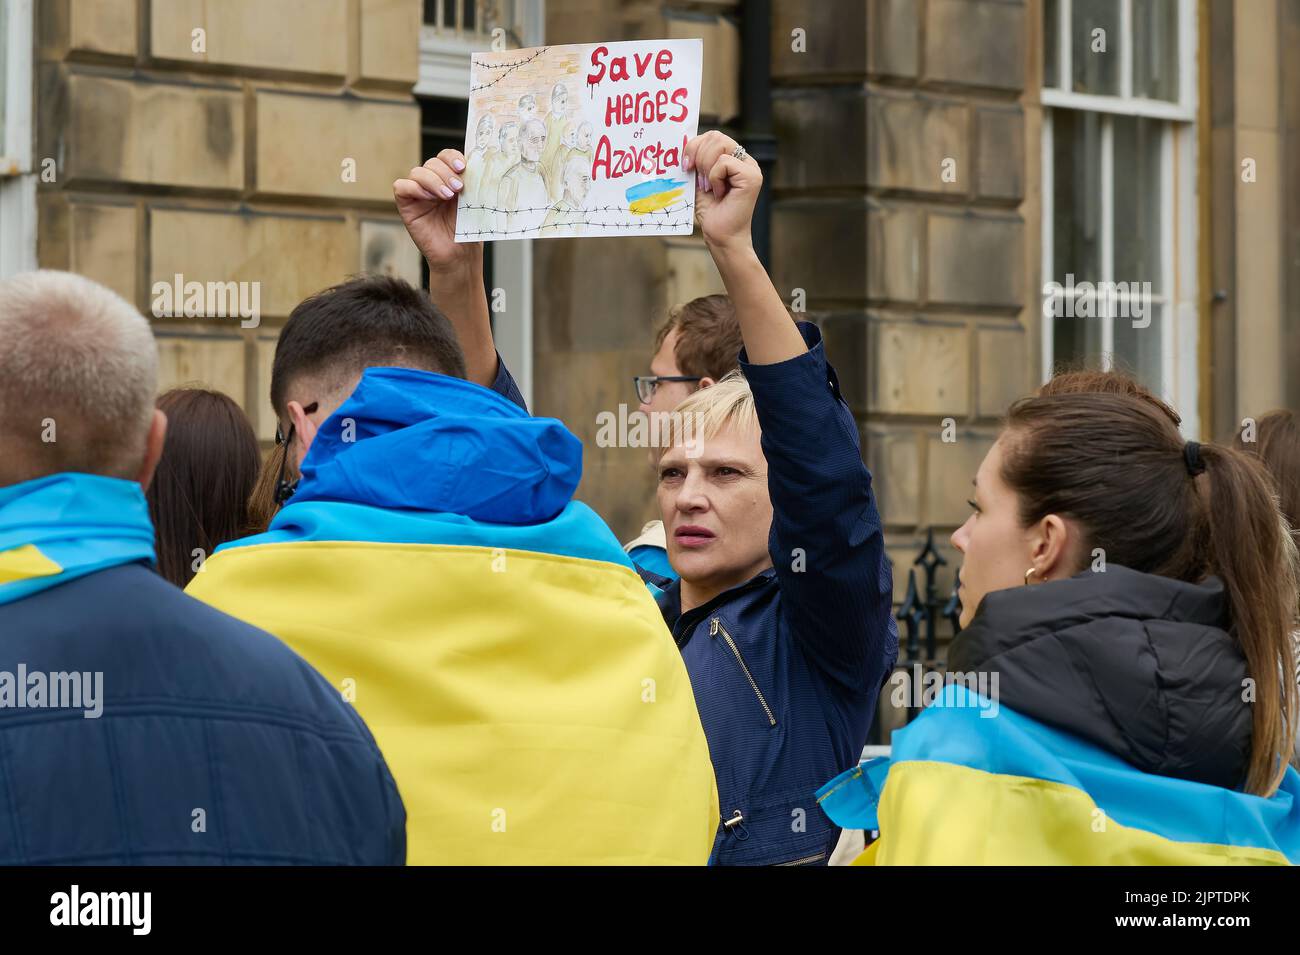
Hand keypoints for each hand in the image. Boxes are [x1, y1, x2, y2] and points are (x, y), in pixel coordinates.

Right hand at [393, 149, 480, 271]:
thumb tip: (475, 165)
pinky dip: (414, 187)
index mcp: (450, 179)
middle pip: (432, 162)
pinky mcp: (407, 206)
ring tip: (447, 196)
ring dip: (433, 180)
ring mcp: (419, 194)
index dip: (452, 157)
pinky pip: (401, 187)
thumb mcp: (474, 203)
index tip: (463, 168)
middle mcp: (433, 184)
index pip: (446, 157)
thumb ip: (471, 183)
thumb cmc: (468, 232)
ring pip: (417, 172)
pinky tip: (429, 197)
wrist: (460, 256)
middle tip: (458, 188)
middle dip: (446, 172)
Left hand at [683, 131, 760, 251]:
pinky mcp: (752, 177)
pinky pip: (724, 163)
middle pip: (716, 135)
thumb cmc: (711, 213)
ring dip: (706, 167)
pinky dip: (714, 178)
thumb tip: (681, 143)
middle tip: (698, 179)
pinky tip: (720, 194)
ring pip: (720, 145)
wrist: (721, 236)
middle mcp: (744, 160)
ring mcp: (750, 167)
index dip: (694, 146)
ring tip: (710, 188)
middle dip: (698, 155)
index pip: (712, 136)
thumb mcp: (698, 181)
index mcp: (733, 159)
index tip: (686, 166)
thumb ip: (696, 161)